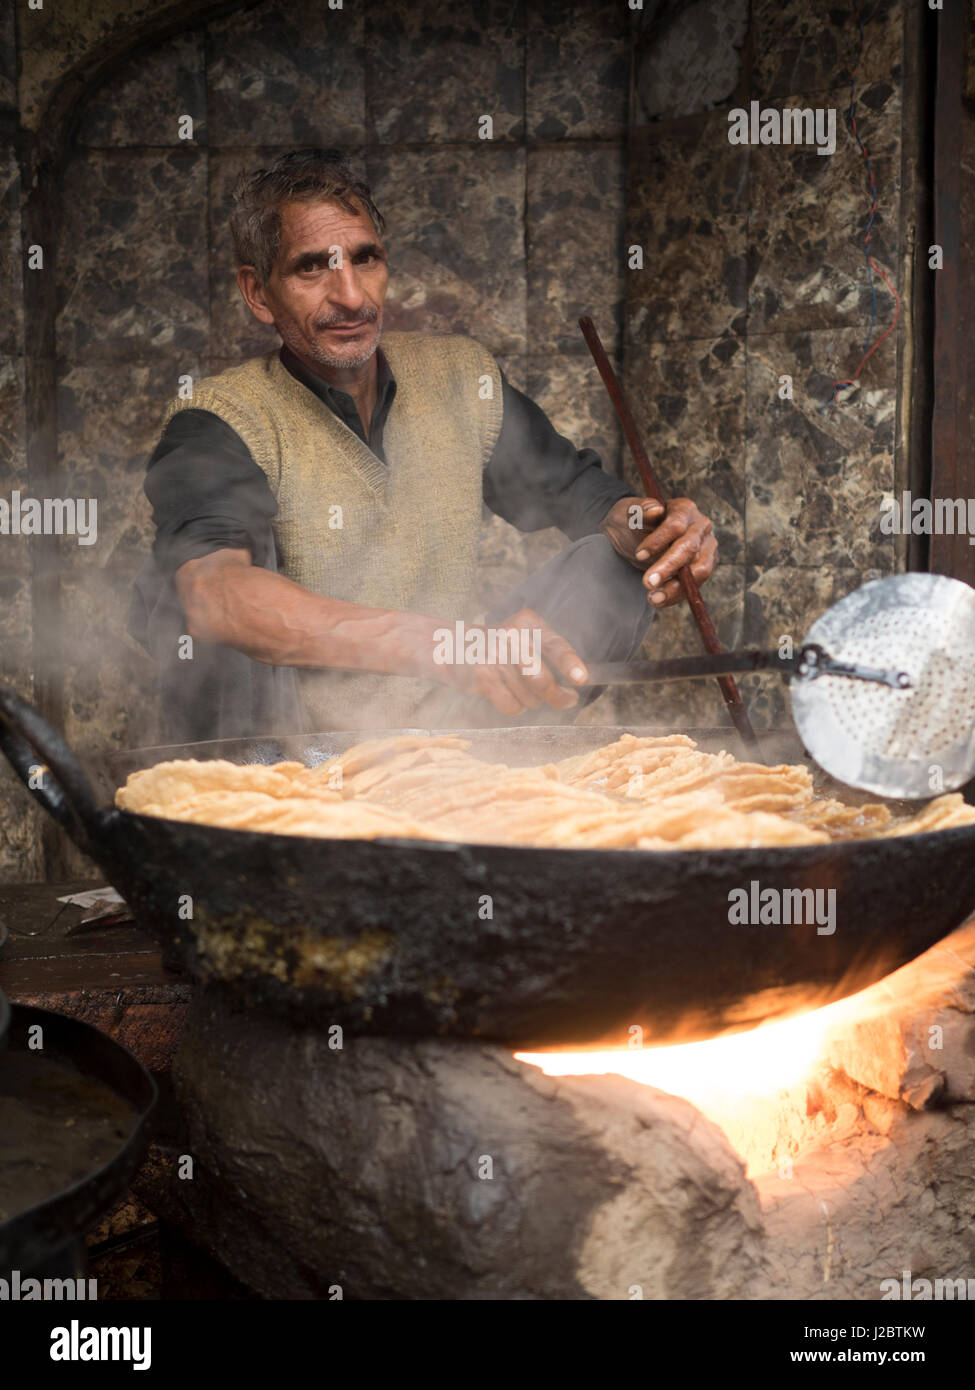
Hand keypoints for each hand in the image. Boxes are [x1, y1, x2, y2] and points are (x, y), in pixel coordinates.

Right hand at [425, 608, 588, 715]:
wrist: (450, 645)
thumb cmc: (497, 647)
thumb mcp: (522, 637)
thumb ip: (548, 656)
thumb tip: (573, 687)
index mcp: (527, 623)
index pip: (554, 644)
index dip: (569, 663)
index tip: (581, 679)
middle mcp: (511, 636)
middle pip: (542, 679)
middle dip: (557, 696)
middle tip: (567, 700)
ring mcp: (494, 656)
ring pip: (529, 696)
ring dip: (530, 700)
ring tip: (517, 687)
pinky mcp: (481, 675)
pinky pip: (511, 705)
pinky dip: (513, 706)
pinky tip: (504, 694)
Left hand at [600, 495, 716, 609]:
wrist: (635, 538)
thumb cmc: (634, 523)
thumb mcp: (629, 515)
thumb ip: (640, 511)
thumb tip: (654, 509)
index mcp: (684, 509)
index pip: (676, 525)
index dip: (658, 540)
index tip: (639, 555)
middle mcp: (700, 526)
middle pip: (690, 548)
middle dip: (668, 567)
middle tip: (647, 583)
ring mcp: (706, 547)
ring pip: (700, 569)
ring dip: (676, 587)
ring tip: (653, 598)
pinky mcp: (705, 566)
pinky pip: (696, 584)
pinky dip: (677, 595)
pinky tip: (659, 600)